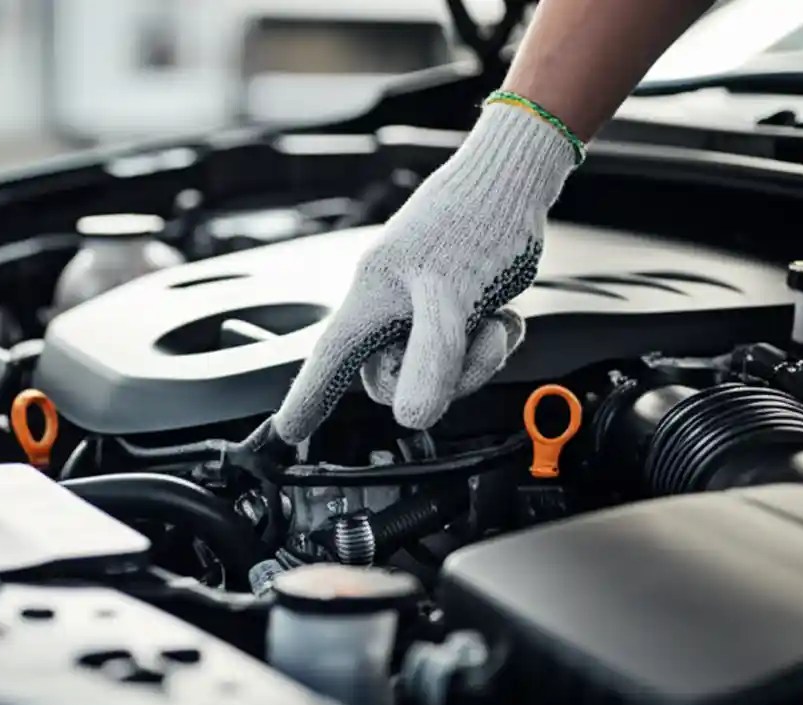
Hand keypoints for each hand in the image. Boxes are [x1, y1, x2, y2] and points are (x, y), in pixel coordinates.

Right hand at [271, 103, 577, 443]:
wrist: (514, 175)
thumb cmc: (477, 222)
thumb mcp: (454, 298)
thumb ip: (431, 359)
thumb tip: (411, 419)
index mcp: (372, 300)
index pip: (329, 361)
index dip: (307, 399)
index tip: (288, 431)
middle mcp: (389, 304)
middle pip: (397, 377)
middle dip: (445, 377)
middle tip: (480, 346)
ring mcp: (421, 303)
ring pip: (436, 366)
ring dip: (475, 357)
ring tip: (496, 324)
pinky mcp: (452, 300)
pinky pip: (462, 346)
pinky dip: (490, 340)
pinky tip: (504, 316)